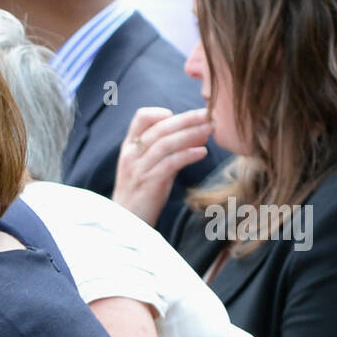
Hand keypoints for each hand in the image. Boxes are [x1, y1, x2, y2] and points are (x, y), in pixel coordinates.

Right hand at [111, 107, 212, 225]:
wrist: (125, 223)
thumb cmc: (141, 194)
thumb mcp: (149, 167)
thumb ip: (169, 151)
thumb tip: (198, 134)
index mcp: (129, 147)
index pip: (141, 118)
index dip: (162, 113)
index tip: (182, 116)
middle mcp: (131, 155)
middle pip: (160, 128)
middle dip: (187, 119)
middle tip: (209, 115)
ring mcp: (138, 169)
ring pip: (166, 143)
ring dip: (191, 134)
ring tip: (210, 130)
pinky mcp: (148, 183)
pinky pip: (170, 163)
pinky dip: (187, 155)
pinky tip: (202, 152)